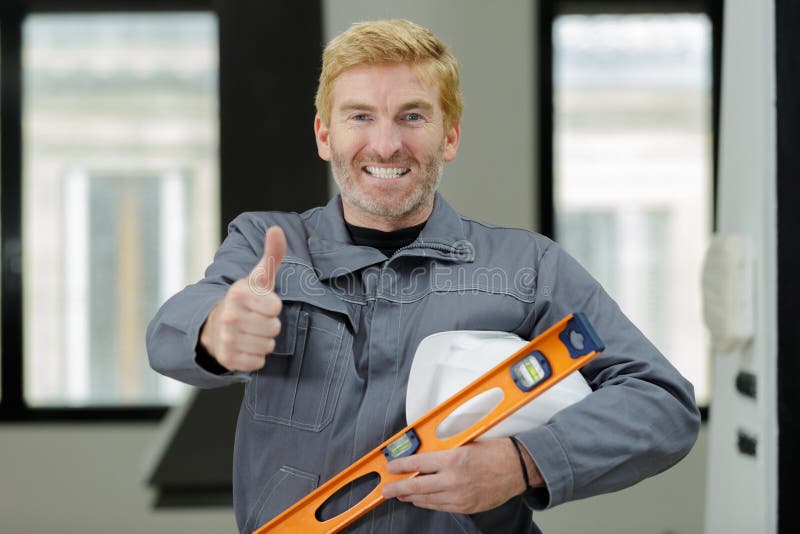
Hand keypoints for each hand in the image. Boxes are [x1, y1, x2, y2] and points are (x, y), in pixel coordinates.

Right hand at [199, 226, 285, 371]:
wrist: (214, 326)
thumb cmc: (245, 300)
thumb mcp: (258, 278)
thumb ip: (271, 255)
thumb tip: (276, 229)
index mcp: (238, 293)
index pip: (275, 307)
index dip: (272, 307)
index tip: (260, 304)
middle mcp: (229, 315)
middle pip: (273, 328)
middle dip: (269, 326)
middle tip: (255, 320)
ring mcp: (225, 338)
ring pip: (267, 346)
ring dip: (263, 342)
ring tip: (250, 332)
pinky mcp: (226, 359)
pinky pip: (258, 362)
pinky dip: (255, 357)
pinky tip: (245, 346)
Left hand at [381, 437, 540, 513]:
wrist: (518, 468)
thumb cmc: (495, 451)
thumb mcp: (466, 443)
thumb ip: (444, 450)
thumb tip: (424, 454)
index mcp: (453, 459)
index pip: (418, 463)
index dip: (400, 466)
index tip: (390, 467)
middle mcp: (454, 479)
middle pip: (417, 486)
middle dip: (398, 488)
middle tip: (386, 489)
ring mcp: (459, 496)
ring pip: (427, 499)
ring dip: (411, 497)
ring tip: (401, 494)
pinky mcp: (465, 506)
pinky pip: (440, 506)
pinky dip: (427, 503)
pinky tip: (421, 500)